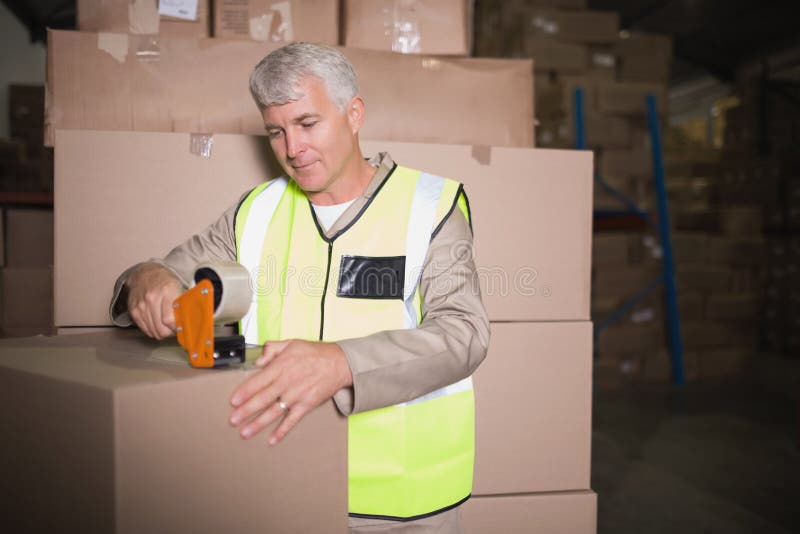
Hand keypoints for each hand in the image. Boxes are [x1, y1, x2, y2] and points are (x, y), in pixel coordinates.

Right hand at [126, 263, 183, 339]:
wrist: (146, 274)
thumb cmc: (165, 282)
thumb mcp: (179, 288)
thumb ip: (183, 304)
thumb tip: (190, 320)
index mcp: (167, 291)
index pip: (170, 320)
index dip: (176, 328)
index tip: (181, 329)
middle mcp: (152, 298)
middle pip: (161, 329)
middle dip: (170, 333)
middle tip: (174, 329)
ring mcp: (141, 305)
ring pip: (153, 331)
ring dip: (161, 332)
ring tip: (166, 326)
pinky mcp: (134, 310)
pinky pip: (145, 329)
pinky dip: (152, 330)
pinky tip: (157, 324)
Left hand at [229, 340, 352, 444]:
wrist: (340, 363)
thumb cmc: (316, 353)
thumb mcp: (291, 343)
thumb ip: (272, 349)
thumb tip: (258, 360)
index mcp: (281, 366)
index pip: (258, 381)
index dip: (244, 392)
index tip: (234, 401)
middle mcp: (287, 382)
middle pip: (262, 399)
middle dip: (246, 411)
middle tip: (233, 420)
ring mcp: (296, 395)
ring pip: (273, 412)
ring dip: (258, 423)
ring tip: (245, 432)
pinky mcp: (306, 405)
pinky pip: (292, 420)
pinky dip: (282, 431)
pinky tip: (272, 440)